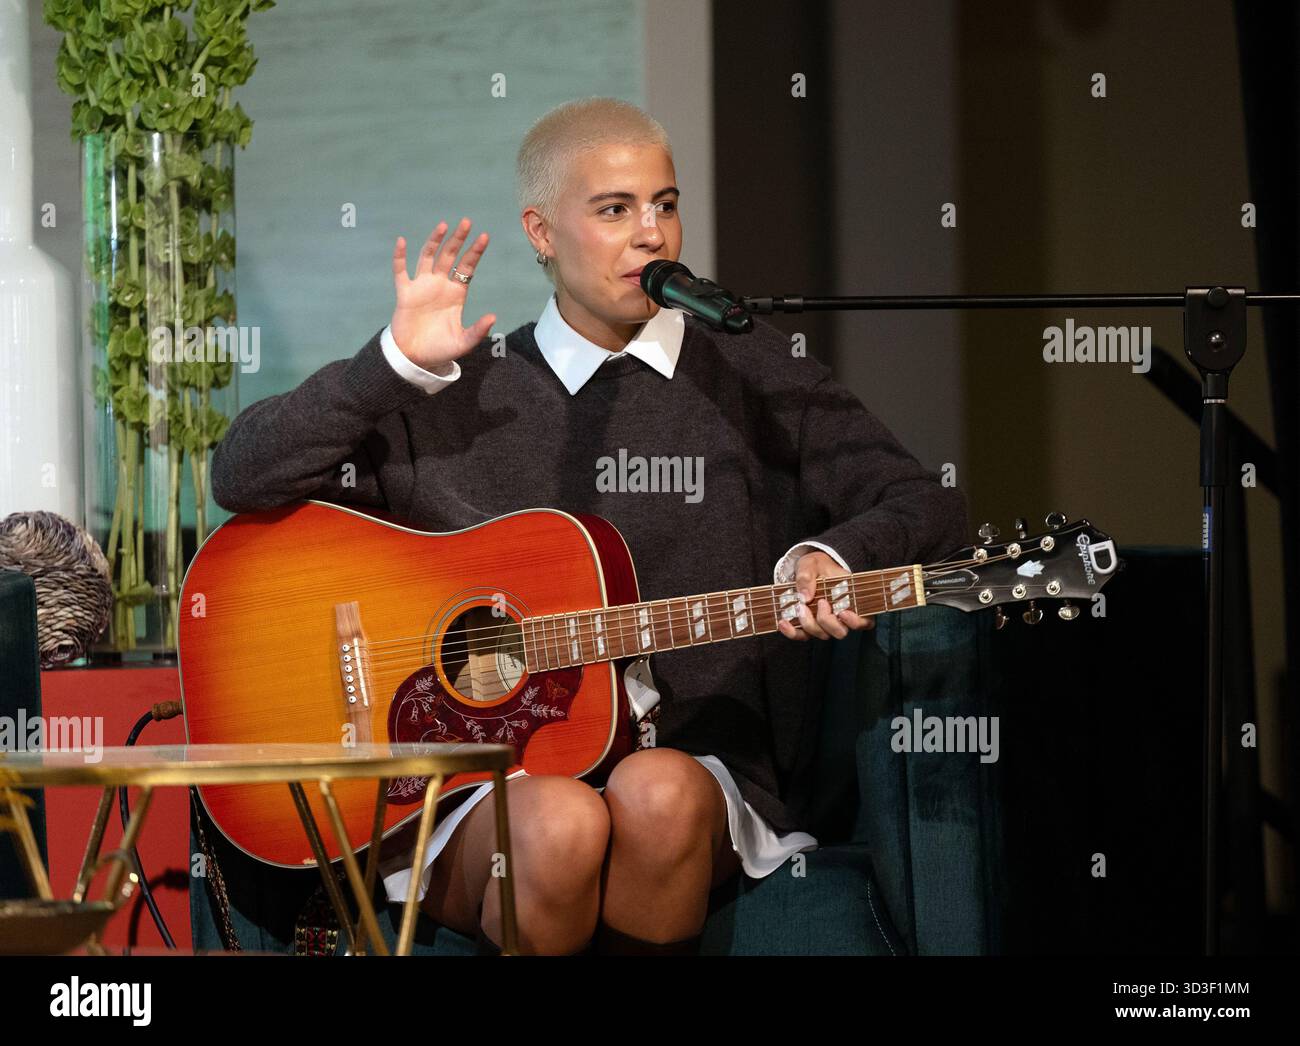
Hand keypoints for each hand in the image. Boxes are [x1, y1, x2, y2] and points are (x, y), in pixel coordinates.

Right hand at [390, 218, 496, 370]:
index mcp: (456, 293)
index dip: (475, 252)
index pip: (467, 267)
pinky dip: (400, 256)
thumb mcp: (463, 342)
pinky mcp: (405, 293)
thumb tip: (493, 317)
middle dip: (458, 239)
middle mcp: (439, 285)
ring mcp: (422, 287)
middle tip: (467, 222)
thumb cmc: (440, 350)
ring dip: (434, 241)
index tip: (484, 236)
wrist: (415, 357)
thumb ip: (478, 330)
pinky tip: (401, 241)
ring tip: (444, 225)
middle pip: (450, 256)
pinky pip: (401, 271)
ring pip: (428, 257)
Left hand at [776, 551, 875, 640]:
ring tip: (799, 607)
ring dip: (809, 625)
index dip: (856, 622)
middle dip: (828, 622)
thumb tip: (805, 596)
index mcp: (851, 601)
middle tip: (820, 603)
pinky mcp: (810, 626)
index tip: (842, 612)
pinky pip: (803, 636)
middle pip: (840, 632)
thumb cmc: (817, 566)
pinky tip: (783, 623)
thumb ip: (807, 576)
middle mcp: (841, 616)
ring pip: (822, 635)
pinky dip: (792, 633)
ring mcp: (825, 623)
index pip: (864, 621)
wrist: (807, 570)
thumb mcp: (812, 564)